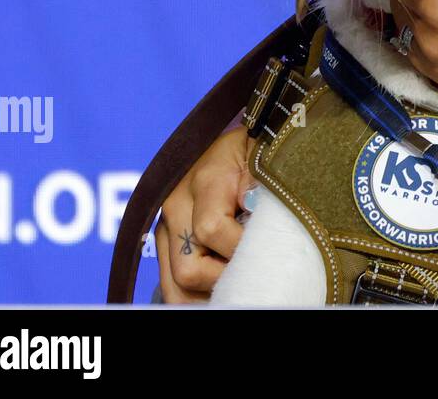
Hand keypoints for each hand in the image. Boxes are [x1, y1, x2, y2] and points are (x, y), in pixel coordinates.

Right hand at [154, 124, 253, 301]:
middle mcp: (177, 205)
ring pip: (175, 286)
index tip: (271, 251)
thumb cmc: (259, 151)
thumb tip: (259, 217)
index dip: (243, 249)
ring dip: (210, 294)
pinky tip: (226, 285)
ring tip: (243, 285)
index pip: (212, 230)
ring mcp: (167, 226)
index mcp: (205, 181)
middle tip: (257, 274)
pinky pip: (173, 283)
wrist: (235, 141)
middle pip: (188, 270)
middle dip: (225, 280)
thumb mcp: (267, 157)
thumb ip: (265, 186)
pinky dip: (198, 294)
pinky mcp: (166, 240)